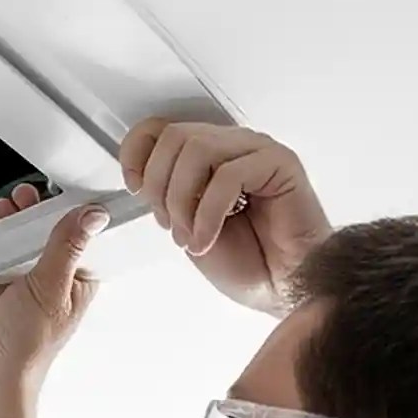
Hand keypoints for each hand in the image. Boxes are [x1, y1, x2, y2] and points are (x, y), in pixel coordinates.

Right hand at [0, 184, 108, 401]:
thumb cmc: (24, 352)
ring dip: (9, 220)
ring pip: (14, 237)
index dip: (76, 214)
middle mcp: (46, 280)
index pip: (82, 238)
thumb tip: (92, 215)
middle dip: (35, 211)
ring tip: (5, 207)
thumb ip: (66, 247)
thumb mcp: (50, 290)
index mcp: (74, 283)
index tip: (68, 191)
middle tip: (27, 197)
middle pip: (44, 231)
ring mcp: (15, 280)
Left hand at [119, 120, 331, 315]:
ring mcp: (257, 150)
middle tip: (169, 224)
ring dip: (181, 200)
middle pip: (175, 136)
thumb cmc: (246, 262)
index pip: (160, 128)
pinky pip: (228, 175)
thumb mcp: (186, 224)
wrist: (283, 289)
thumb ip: (167, 193)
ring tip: (190, 235)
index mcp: (209, 154)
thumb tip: (140, 178)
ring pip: (197, 148)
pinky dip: (207, 213)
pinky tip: (207, 239)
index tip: (133, 188)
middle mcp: (232, 145)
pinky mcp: (280, 163)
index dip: (137, 153)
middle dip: (159, 185)